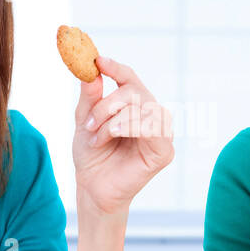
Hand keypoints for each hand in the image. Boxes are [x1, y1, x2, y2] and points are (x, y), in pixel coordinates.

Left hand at [74, 56, 174, 217]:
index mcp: (134, 108)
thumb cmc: (91, 156)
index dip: (117, 69)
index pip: (131, 80)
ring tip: (97, 137)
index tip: (98, 61)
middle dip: (108, 104)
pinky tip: (113, 135)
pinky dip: (128, 127)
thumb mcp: (85, 122)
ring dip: (114, 119)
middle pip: (136, 91)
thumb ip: (90, 97)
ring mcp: (161, 134)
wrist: (92, 188)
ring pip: (143, 107)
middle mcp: (151, 117)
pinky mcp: (164, 152)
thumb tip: (92, 70)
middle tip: (89, 122)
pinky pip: (152, 128)